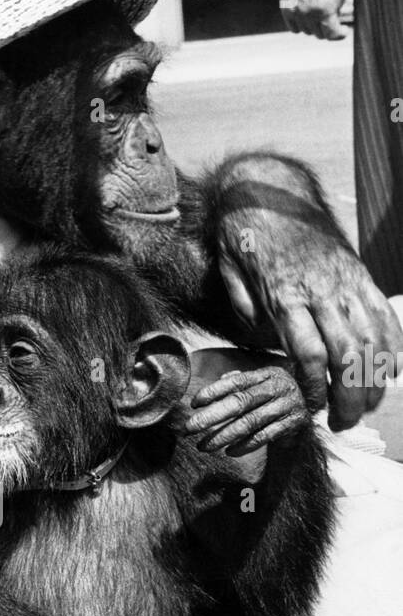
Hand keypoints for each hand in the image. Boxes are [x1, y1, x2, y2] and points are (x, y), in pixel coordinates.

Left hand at [185, 366, 308, 454]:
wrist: (306, 414)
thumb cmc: (274, 400)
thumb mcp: (259, 386)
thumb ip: (240, 382)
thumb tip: (218, 380)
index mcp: (267, 374)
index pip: (236, 382)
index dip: (213, 391)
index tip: (193, 404)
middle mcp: (279, 387)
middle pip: (240, 402)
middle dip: (211, 416)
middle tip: (189, 428)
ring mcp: (288, 405)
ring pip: (249, 422)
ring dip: (223, 436)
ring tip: (204, 446)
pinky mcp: (295, 424)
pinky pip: (264, 437)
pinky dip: (245, 446)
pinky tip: (229, 452)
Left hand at [215, 156, 402, 428]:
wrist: (271, 192)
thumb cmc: (246, 239)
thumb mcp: (230, 274)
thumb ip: (245, 311)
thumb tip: (262, 342)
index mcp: (286, 296)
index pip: (308, 352)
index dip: (315, 387)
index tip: (312, 409)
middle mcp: (322, 291)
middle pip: (346, 353)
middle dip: (348, 396)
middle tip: (343, 423)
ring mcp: (347, 283)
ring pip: (372, 339)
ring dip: (373, 379)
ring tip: (365, 407)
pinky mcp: (361, 276)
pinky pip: (385, 316)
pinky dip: (393, 347)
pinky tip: (390, 374)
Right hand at [281, 0, 349, 40]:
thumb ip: (340, 8)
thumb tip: (337, 20)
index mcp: (325, 8)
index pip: (332, 34)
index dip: (341, 34)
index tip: (344, 30)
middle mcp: (308, 13)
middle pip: (320, 34)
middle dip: (328, 27)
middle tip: (332, 16)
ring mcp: (296, 12)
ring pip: (307, 31)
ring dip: (315, 25)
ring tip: (320, 12)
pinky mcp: (286, 9)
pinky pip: (294, 28)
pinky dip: (301, 25)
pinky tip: (308, 16)